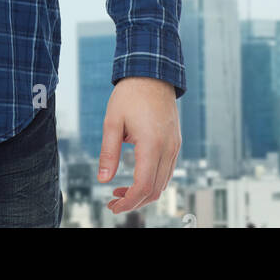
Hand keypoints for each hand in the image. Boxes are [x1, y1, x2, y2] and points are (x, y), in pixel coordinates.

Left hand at [97, 77, 179, 214]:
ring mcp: (174, 145)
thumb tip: (103, 180)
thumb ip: (108, 152)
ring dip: (144, 193)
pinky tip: (136, 178)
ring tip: (120, 191)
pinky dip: (153, 181)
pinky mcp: (175, 142)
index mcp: (152, 144)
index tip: (113, 206)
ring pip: (163, 183)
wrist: (153, 73)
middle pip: (155, 190)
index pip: (143, 186)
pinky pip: (168, 170)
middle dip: (134, 202)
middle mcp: (168, 147)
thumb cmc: (130, 94)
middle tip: (113, 202)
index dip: (128, 202)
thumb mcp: (112, 121)